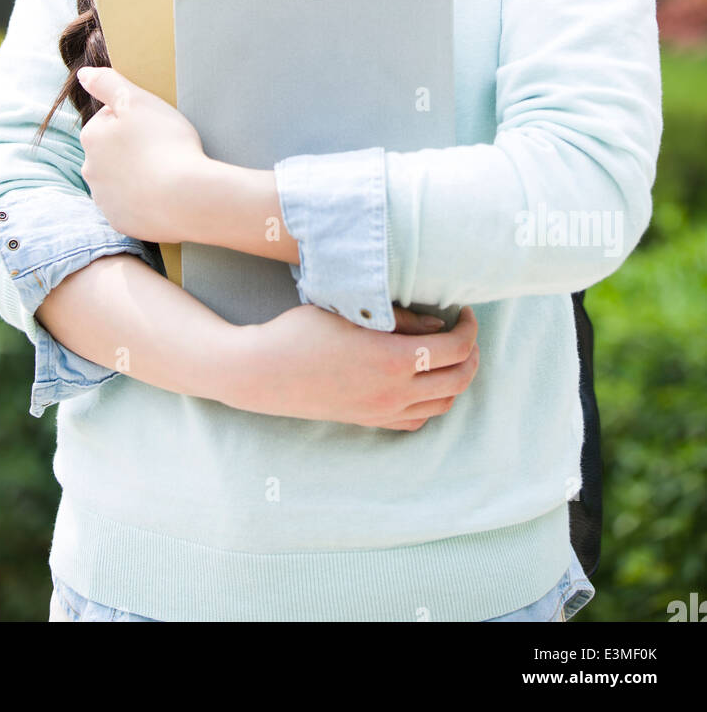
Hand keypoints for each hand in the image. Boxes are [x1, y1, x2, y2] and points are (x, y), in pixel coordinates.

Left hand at [76, 65, 207, 242]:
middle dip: (131, 148)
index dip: (135, 119)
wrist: (188, 197)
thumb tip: (83, 74)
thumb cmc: (166, 143)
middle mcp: (89, 169)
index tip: (156, 127)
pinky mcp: (120, 222)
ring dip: (136, 175)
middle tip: (163, 148)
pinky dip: (143, 200)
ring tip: (166, 172)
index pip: (109, 119)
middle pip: (112, 151)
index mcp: (91, 137)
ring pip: (119, 180)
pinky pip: (130, 206)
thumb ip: (108, 82)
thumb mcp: (138, 100)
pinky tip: (163, 194)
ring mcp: (104, 199)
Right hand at [228, 303, 479, 430]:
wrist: (262, 373)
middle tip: (465, 333)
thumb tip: (439, 324)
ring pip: (443, 405)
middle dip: (471, 354)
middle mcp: (394, 393)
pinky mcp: (369, 421)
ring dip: (456, 380)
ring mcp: (382, 412)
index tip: (464, 313)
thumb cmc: (302, 332)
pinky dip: (433, 402)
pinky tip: (425, 382)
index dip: (469, 329)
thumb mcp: (352, 313)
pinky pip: (418, 420)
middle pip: (459, 380)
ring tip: (450, 356)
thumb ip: (400, 319)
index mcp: (393, 360)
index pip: (455, 349)